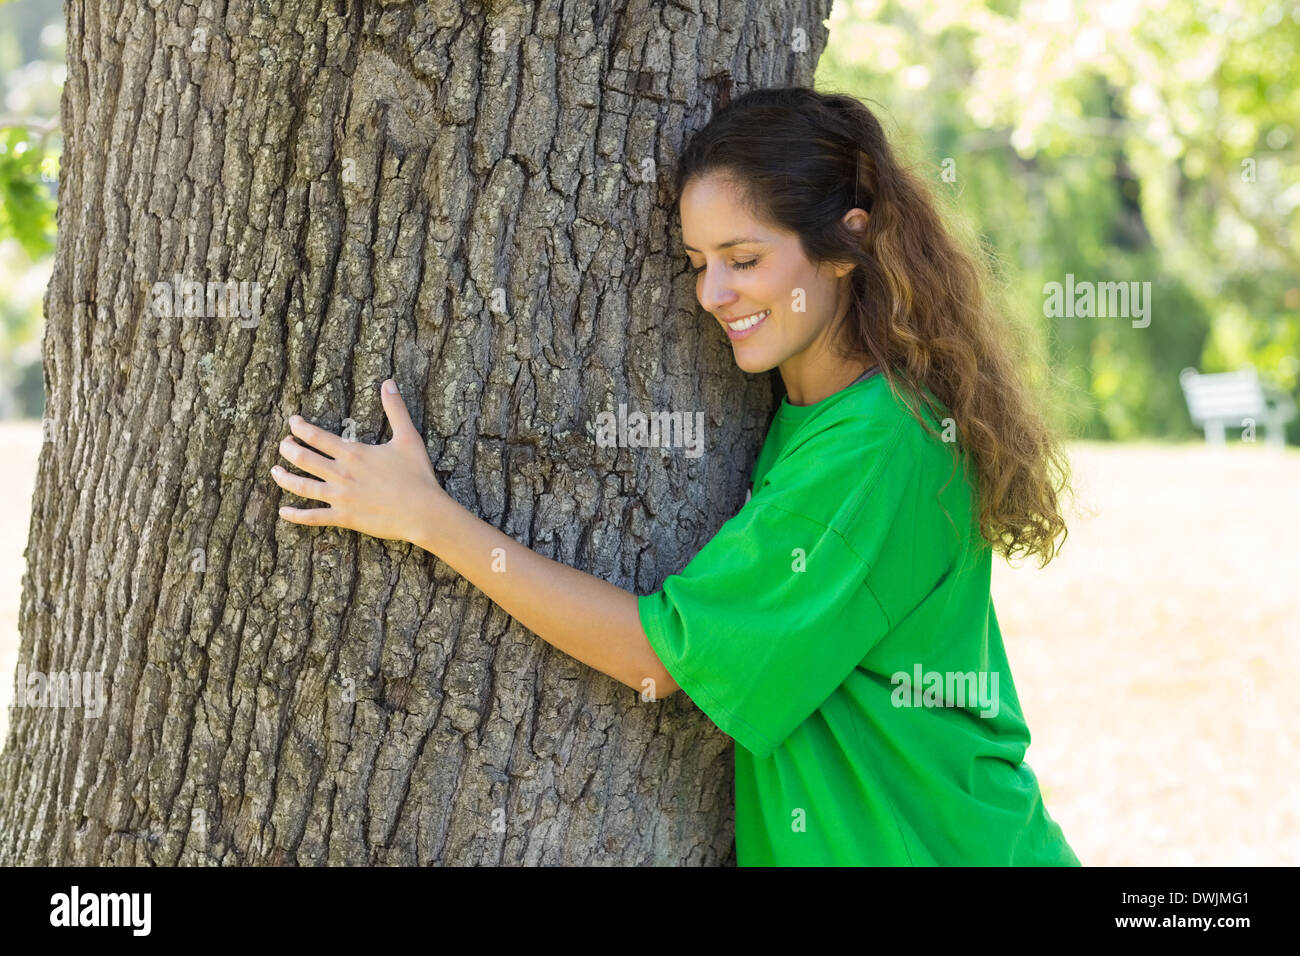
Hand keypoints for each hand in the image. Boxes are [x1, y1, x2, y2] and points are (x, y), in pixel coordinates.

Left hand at [272, 379, 447, 544]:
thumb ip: (396, 409)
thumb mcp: (408, 437)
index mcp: (352, 453)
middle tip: (283, 445)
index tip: (293, 422)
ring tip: (274, 472)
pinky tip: (283, 511)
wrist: (423, 511)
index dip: (300, 427)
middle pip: (303, 458)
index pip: (316, 436)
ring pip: (302, 486)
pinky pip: (313, 517)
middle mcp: (341, 473)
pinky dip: (295, 515)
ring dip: (284, 478)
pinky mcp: (344, 517)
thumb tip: (389, 382)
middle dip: (288, 449)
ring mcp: (340, 497)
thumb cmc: (417, 474)